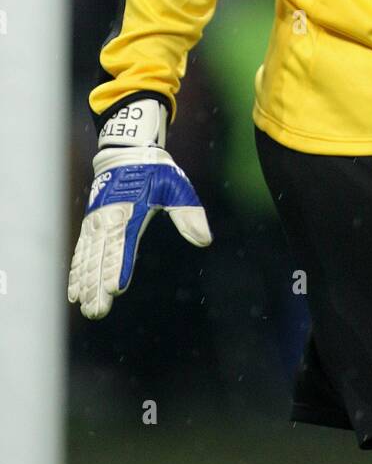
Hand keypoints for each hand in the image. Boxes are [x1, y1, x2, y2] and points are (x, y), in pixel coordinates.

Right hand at [68, 97, 211, 318]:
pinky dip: (76, 271)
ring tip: (86, 307)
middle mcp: (109, 220)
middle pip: (101, 258)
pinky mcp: (90, 225)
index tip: (115, 289)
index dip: (119, 268)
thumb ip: (189, 214)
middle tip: (97, 311)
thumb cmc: (156, 171)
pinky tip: (75, 292)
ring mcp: (96, 223)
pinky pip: (80, 251)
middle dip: (98, 286)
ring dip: (86, 283)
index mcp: (130, 212)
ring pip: (88, 258)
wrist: (127, 151)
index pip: (123, 245)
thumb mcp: (177, 186)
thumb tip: (205, 240)